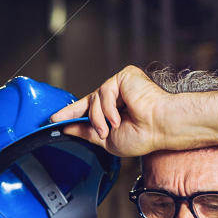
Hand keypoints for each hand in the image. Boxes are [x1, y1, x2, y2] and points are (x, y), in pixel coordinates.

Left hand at [48, 65, 182, 157]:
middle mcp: (118, 96)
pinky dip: (108, 108)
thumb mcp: (107, 140)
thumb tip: (68, 128)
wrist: (160, 127)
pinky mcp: (125, 76)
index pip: (90, 109)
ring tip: (110, 129)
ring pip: (94, 99)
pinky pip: (104, 92)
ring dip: (98, 118)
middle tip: (62, 119)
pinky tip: (119, 118)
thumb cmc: (143, 135)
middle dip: (75, 112)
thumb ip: (87, 132)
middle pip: (89, 100)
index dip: (72, 114)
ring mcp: (121, 85)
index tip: (56, 119)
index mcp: (116, 110)